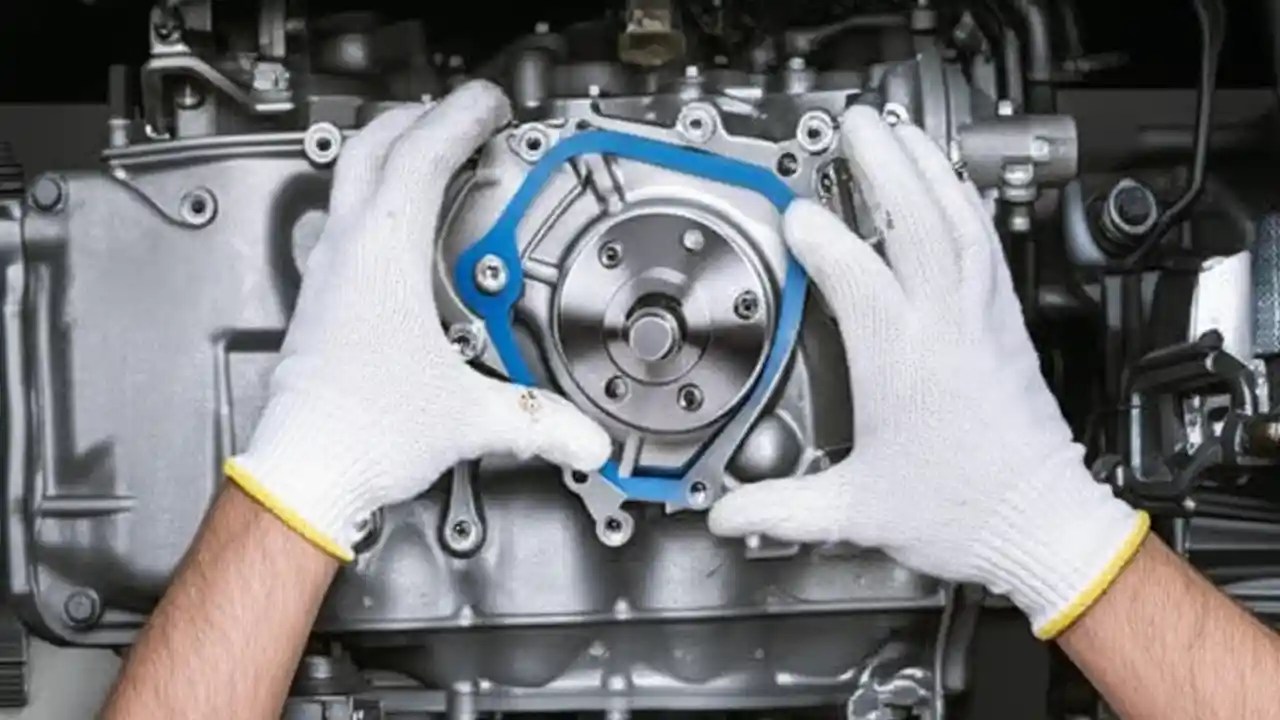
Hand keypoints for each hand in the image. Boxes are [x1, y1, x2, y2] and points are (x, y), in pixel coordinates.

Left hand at [225, 81, 609, 561]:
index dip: (460, 120)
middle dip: (418, 120)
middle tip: (460, 119)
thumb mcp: (470, 417)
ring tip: (436, 163)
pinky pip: (350, 225)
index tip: (488, 107)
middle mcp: (347, 254)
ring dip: (395, 158)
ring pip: (352, 182)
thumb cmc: (361, 433)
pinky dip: (383, 204)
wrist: (304, 471)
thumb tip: (586, 436)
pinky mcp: (324, 302)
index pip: (420, 157)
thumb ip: (539, 421)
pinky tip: (410, 237)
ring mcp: (328, 275)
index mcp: (382, 257)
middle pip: (371, 148)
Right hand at [709, 107, 1147, 638]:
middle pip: (918, 223)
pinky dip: (965, 205)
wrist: (1042, 525)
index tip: (795, 217)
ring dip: (929, 171)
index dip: (823, 240)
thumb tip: (727, 515)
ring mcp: (982, 321)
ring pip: (959, 224)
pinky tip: (952, 189)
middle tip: (857, 127)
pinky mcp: (1006, 327)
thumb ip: (780, 509)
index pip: (857, 277)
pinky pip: (986, 245)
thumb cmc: (961, 513)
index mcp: (901, 363)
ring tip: (902, 136)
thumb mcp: (854, 511)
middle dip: (885, 165)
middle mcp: (946, 329)